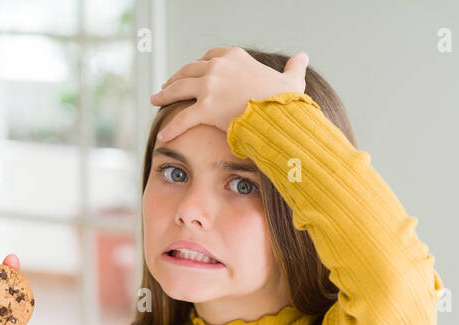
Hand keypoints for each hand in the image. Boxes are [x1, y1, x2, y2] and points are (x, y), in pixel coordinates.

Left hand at [150, 46, 306, 142]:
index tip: (193, 70)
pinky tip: (162, 135)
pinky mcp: (206, 109)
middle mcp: (219, 67)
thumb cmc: (287, 101)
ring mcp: (210, 87)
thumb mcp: (293, 80)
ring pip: (180, 88)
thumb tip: (303, 55)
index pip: (211, 55)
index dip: (200, 64)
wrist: (282, 116)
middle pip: (190, 69)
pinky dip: (172, 127)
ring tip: (155, 100)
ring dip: (165, 94)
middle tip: (167, 86)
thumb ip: (295, 67)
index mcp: (235, 57)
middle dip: (176, 77)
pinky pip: (183, 118)